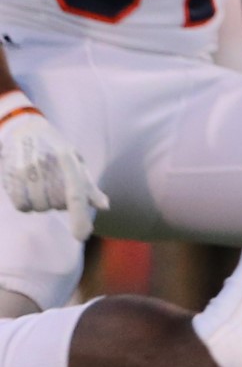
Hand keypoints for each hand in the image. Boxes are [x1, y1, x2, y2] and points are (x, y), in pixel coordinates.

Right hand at [0, 92, 106, 240]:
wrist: (23, 129)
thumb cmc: (55, 149)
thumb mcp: (76, 161)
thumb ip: (89, 186)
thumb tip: (104, 206)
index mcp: (69, 160)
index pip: (75, 194)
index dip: (79, 216)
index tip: (82, 236)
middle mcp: (48, 164)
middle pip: (56, 205)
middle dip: (58, 201)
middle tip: (54, 184)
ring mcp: (27, 169)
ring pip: (38, 207)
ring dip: (42, 203)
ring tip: (41, 184)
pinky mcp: (11, 174)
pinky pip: (21, 205)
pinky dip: (26, 204)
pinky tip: (28, 191)